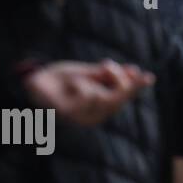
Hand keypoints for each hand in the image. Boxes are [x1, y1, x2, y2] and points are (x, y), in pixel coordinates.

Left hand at [23, 59, 152, 125]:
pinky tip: (73, 84)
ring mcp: (80, 118)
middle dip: (118, 79)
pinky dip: (83, 84)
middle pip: (118, 99)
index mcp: (100, 110)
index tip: (148, 76)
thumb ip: (111, 76)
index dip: (136, 87)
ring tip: (82, 75)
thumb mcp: (90, 75)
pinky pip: (88, 95)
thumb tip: (136, 72)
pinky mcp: (68, 114)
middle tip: (108, 65)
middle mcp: (92, 118)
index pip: (124, 98)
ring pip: (104, 97)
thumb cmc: (62, 80)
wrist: (34, 82)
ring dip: (94, 80)